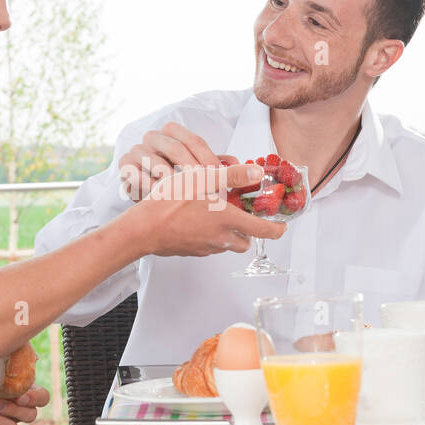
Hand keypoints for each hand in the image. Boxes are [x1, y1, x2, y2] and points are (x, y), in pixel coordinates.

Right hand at [118, 122, 225, 200]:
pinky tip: (161, 200)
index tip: (220, 177)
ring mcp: (136, 150)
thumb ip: (216, 167)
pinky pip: (137, 175)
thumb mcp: (196, 172)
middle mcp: (152, 137)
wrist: (141, 195)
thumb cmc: (173, 183)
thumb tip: (243, 166)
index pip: (193, 140)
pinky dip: (150, 188)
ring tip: (185, 198)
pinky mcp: (124, 166)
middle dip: (193, 172)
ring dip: (172, 182)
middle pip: (176, 149)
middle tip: (206, 190)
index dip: (208, 159)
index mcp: (171, 132)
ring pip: (156, 163)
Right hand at [132, 162, 285, 257]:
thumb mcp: (202, 179)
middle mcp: (220, 238)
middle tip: (242, 217)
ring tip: (215, 216)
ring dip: (227, 234)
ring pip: (226, 245)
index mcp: (227, 220)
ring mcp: (205, 248)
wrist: (143, 228)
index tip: (281, 227)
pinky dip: (209, 237)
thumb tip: (256, 173)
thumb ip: (232, 176)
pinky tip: (196, 222)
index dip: (276, 230)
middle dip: (248, 233)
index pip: (262, 231)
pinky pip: (208, 247)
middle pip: (245, 242)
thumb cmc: (170, 202)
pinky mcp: (191, 252)